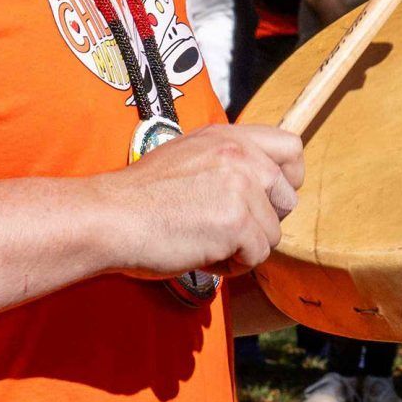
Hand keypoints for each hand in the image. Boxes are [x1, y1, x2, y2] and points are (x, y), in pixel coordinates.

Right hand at [104, 124, 303, 277]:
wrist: (109, 217)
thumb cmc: (141, 197)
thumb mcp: (188, 156)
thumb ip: (226, 161)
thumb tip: (260, 183)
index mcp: (229, 136)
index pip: (291, 147)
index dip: (288, 178)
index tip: (268, 197)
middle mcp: (240, 155)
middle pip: (287, 198)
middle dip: (262, 221)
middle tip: (224, 228)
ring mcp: (241, 187)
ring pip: (272, 234)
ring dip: (242, 247)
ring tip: (204, 241)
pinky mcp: (237, 222)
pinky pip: (256, 256)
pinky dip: (232, 265)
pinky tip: (202, 254)